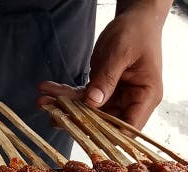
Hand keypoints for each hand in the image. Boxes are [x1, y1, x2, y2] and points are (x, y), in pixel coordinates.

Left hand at [38, 1, 169, 128]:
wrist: (135, 18)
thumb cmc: (136, 32)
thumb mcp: (121, 53)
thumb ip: (107, 78)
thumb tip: (93, 103)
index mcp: (146, 97)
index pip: (129, 129)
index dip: (108, 136)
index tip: (82, 132)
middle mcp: (132, 102)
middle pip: (105, 123)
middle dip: (77, 120)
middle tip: (52, 115)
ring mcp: (117, 97)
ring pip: (89, 111)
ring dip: (66, 107)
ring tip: (42, 101)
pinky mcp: (103, 89)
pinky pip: (83, 96)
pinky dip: (66, 94)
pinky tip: (48, 90)